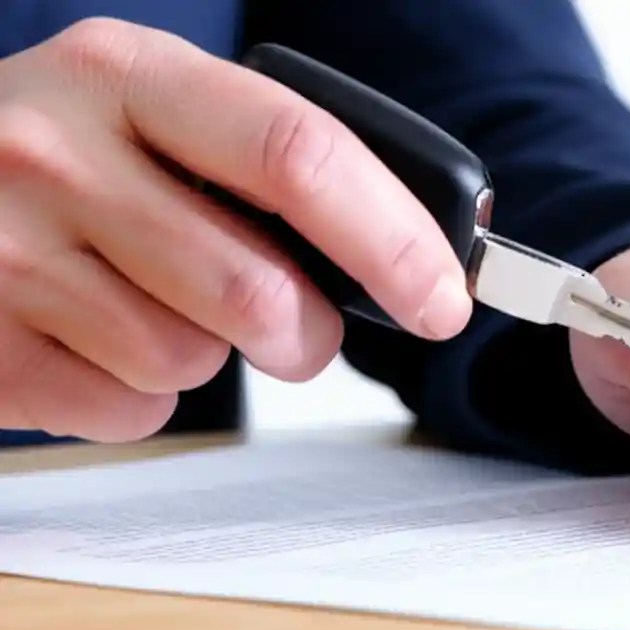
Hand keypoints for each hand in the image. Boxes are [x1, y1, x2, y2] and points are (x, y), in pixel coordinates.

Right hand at [0, 19, 470, 440]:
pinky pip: (130, 409)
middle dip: (310, 337)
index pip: (299, 153)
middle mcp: (57, 153)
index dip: (394, 238)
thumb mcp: (153, 112)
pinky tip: (96, 338)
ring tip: (151, 305)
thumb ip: (265, 163)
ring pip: (192, 362)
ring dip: (206, 356)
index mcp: (130, 75)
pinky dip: (141, 395)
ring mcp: (8, 252)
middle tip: (300, 332)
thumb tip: (409, 256)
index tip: (441, 297)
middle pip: (258, 291)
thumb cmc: (66, 158)